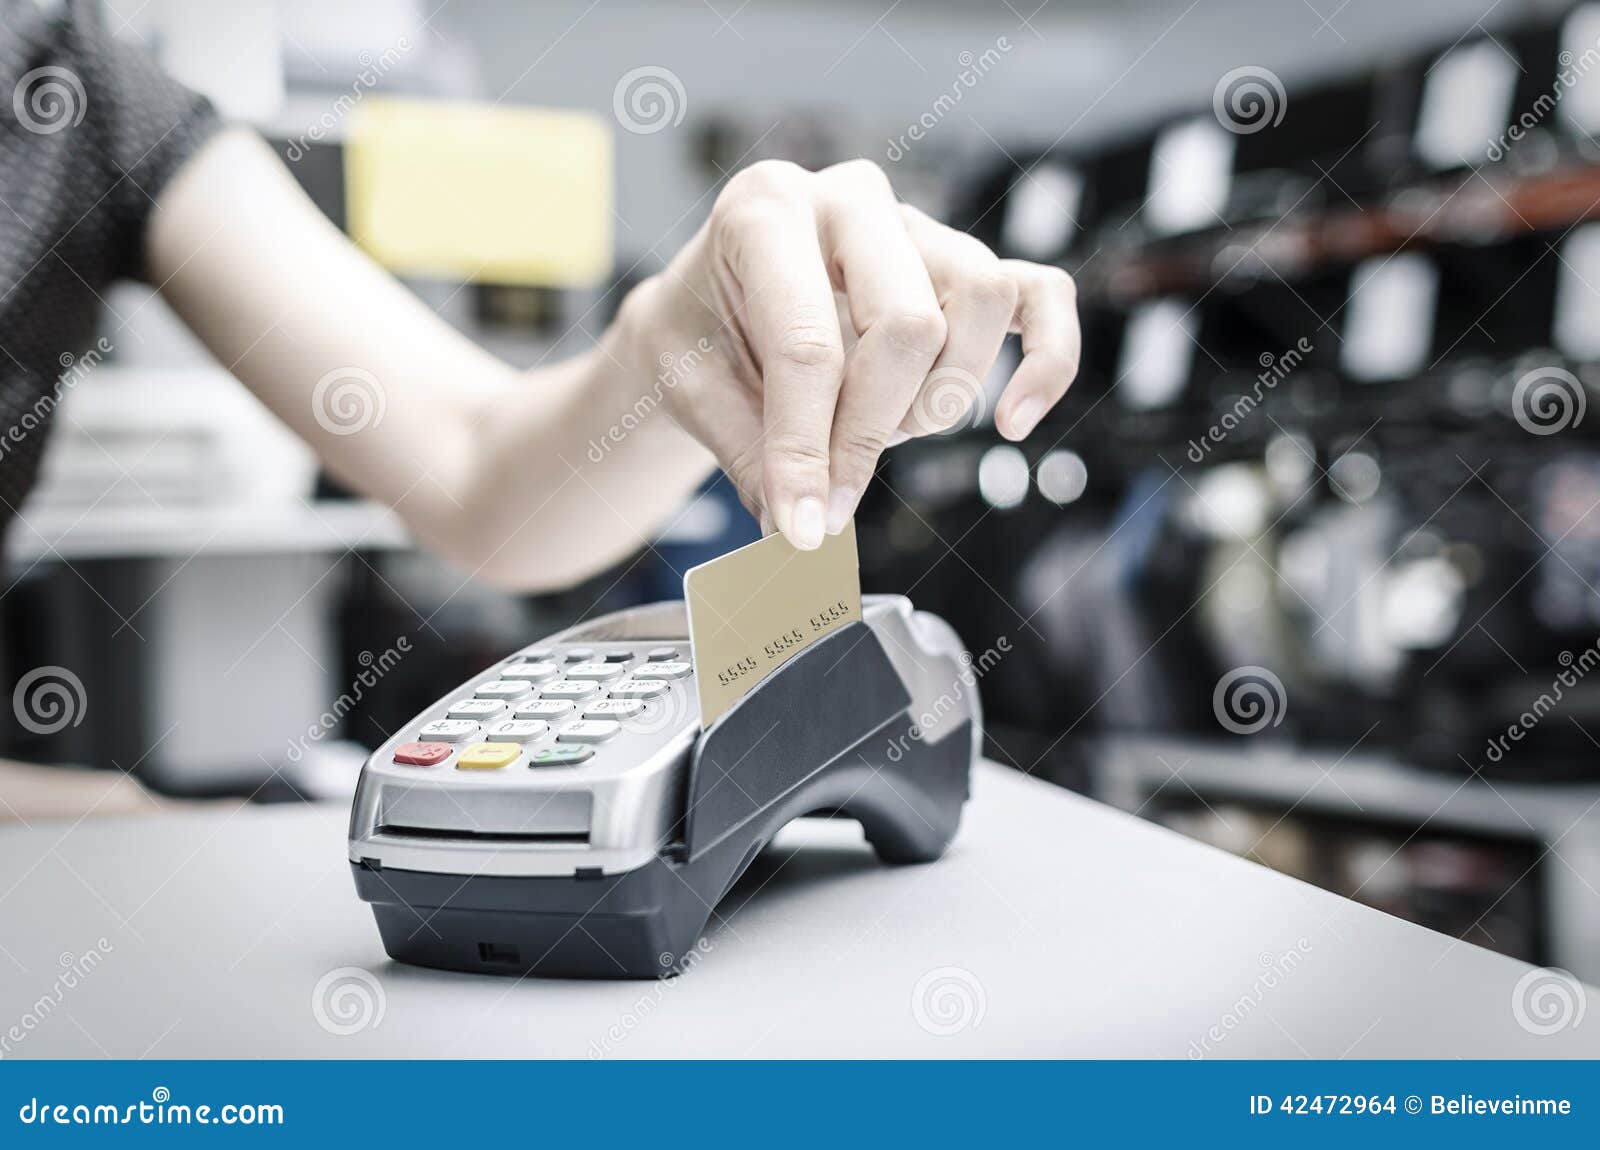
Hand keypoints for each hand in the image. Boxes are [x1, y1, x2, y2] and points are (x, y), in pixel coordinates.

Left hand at [616, 158, 1081, 548]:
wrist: (708, 310)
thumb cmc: (698, 340)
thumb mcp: (691, 392)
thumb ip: (750, 457)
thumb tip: (800, 533)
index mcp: (765, 211)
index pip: (809, 344)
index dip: (807, 449)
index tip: (801, 527)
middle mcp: (850, 197)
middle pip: (907, 323)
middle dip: (870, 432)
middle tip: (834, 499)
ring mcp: (916, 222)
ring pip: (980, 301)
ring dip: (939, 397)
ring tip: (882, 433)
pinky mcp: (961, 260)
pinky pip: (1041, 294)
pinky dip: (1046, 359)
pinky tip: (1013, 421)